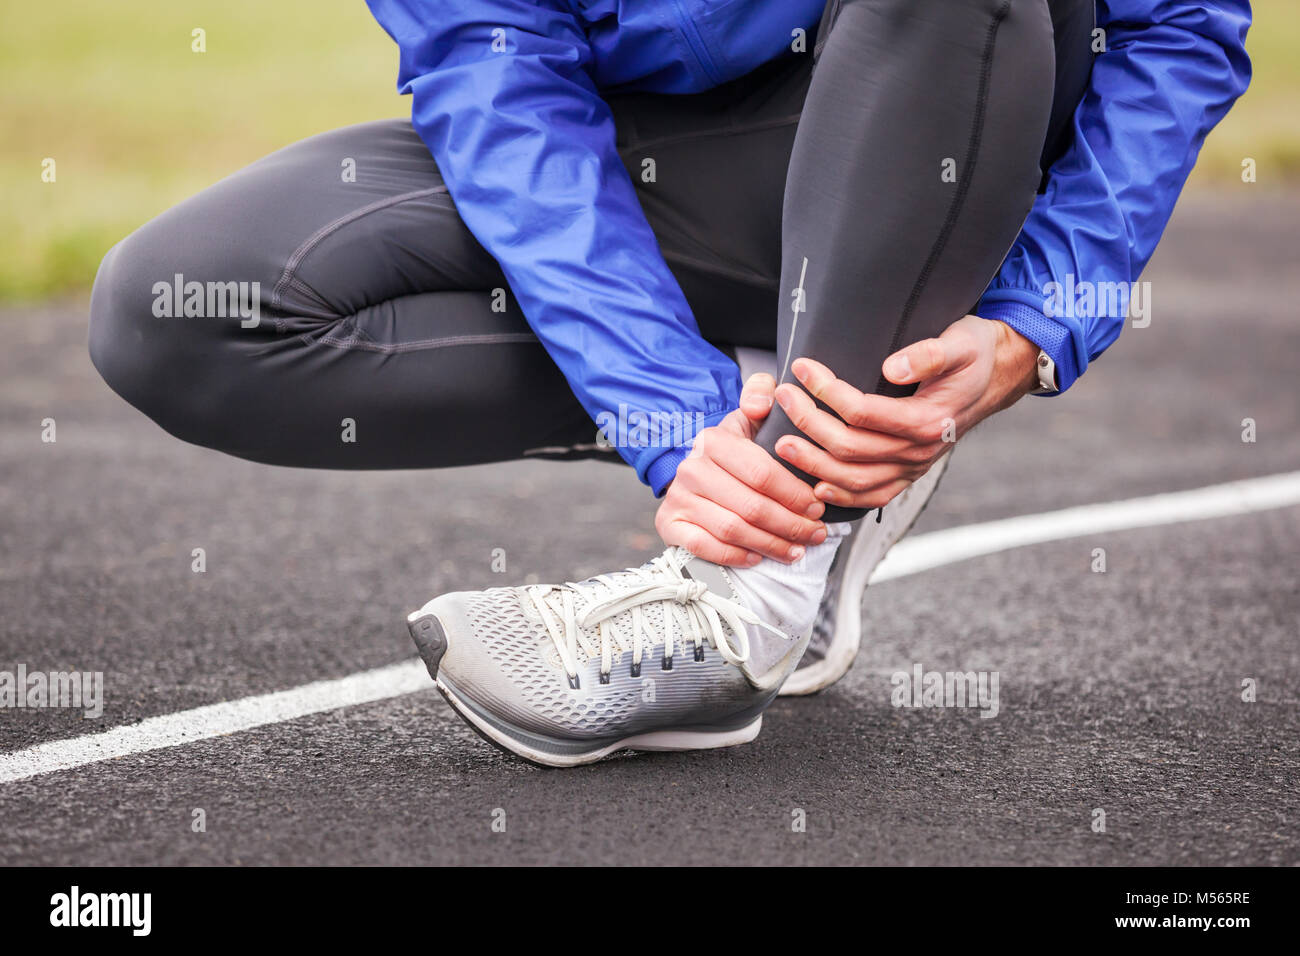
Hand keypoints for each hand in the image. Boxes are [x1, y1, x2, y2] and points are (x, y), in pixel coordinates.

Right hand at [656, 373, 827, 566]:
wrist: (697, 474)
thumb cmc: (735, 453)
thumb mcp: (750, 418)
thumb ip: (763, 394)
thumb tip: (761, 405)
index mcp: (714, 440)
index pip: (761, 472)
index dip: (794, 494)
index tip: (817, 506)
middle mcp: (691, 468)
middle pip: (751, 506)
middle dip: (790, 524)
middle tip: (815, 533)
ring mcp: (678, 497)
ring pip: (733, 529)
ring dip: (771, 544)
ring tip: (796, 550)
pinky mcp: (670, 524)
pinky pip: (705, 547)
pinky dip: (735, 555)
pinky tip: (758, 557)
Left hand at [773, 316, 1039, 509]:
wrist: (997, 376)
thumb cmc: (975, 353)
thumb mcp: (961, 342)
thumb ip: (929, 354)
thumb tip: (891, 367)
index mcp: (930, 419)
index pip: (863, 412)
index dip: (827, 391)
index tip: (802, 367)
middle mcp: (920, 451)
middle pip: (851, 448)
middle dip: (809, 423)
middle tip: (782, 397)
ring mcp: (914, 467)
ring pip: (854, 479)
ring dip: (814, 464)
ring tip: (781, 443)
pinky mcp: (909, 474)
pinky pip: (872, 497)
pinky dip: (841, 496)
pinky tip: (816, 486)